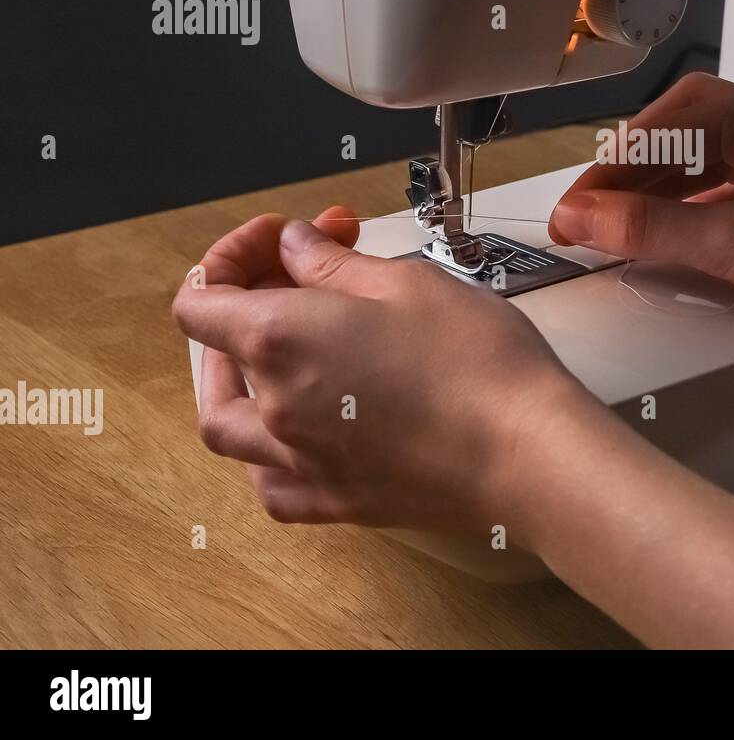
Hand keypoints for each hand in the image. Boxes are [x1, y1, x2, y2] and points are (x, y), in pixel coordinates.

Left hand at [172, 208, 581, 537]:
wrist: (524, 452)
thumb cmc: (477, 363)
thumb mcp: (407, 280)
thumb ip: (333, 263)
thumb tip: (296, 248)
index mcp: (280, 338)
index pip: (202, 297)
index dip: (231, 256)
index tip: (280, 239)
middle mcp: (273, 405)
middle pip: (215, 351)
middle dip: (252, 296)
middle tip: (308, 269)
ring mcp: (299, 460)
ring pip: (224, 423)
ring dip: (234, 376)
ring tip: (275, 347)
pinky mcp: (333, 500)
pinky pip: (267, 478)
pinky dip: (263, 447)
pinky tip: (294, 424)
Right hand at [548, 73, 733, 368]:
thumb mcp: (732, 245)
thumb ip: (650, 229)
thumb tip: (584, 216)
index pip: (670, 121)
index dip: (614, 164)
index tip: (578, 205)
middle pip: (690, 134)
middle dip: (636, 172)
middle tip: (594, 210)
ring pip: (714, 165)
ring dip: (666, 193)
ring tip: (623, 227)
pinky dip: (698, 212)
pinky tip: (676, 241)